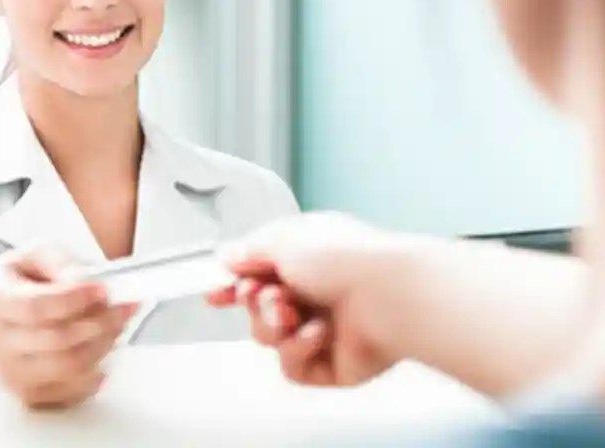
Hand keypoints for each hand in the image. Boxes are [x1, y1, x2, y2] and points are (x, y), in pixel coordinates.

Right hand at [0, 245, 137, 408]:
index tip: (101, 289)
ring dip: (101, 346)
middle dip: (98, 323)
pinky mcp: (26, 392)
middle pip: (54, 341)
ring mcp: (8, 371)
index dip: (73, 300)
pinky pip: (69, 393)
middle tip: (123, 307)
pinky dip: (95, 373)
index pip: (34, 307)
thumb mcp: (39, 254)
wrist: (1, 307)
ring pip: (66, 369)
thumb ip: (63, 263)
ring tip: (116, 326)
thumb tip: (85, 284)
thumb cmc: (22, 279)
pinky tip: (102, 350)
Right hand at [209, 213, 420, 386]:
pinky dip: (298, 350)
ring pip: (271, 339)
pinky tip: (317, 333)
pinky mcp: (331, 364)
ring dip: (273, 325)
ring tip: (292, 312)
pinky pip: (292, 366)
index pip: (259, 274)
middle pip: (259, 310)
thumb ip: (249, 250)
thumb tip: (228, 255)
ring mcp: (323, 329)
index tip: (216, 293)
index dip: (234, 285)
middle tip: (268, 295)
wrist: (388, 294)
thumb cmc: (346, 257)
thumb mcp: (283, 238)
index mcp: (306, 258)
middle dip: (256, 303)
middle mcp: (315, 293)